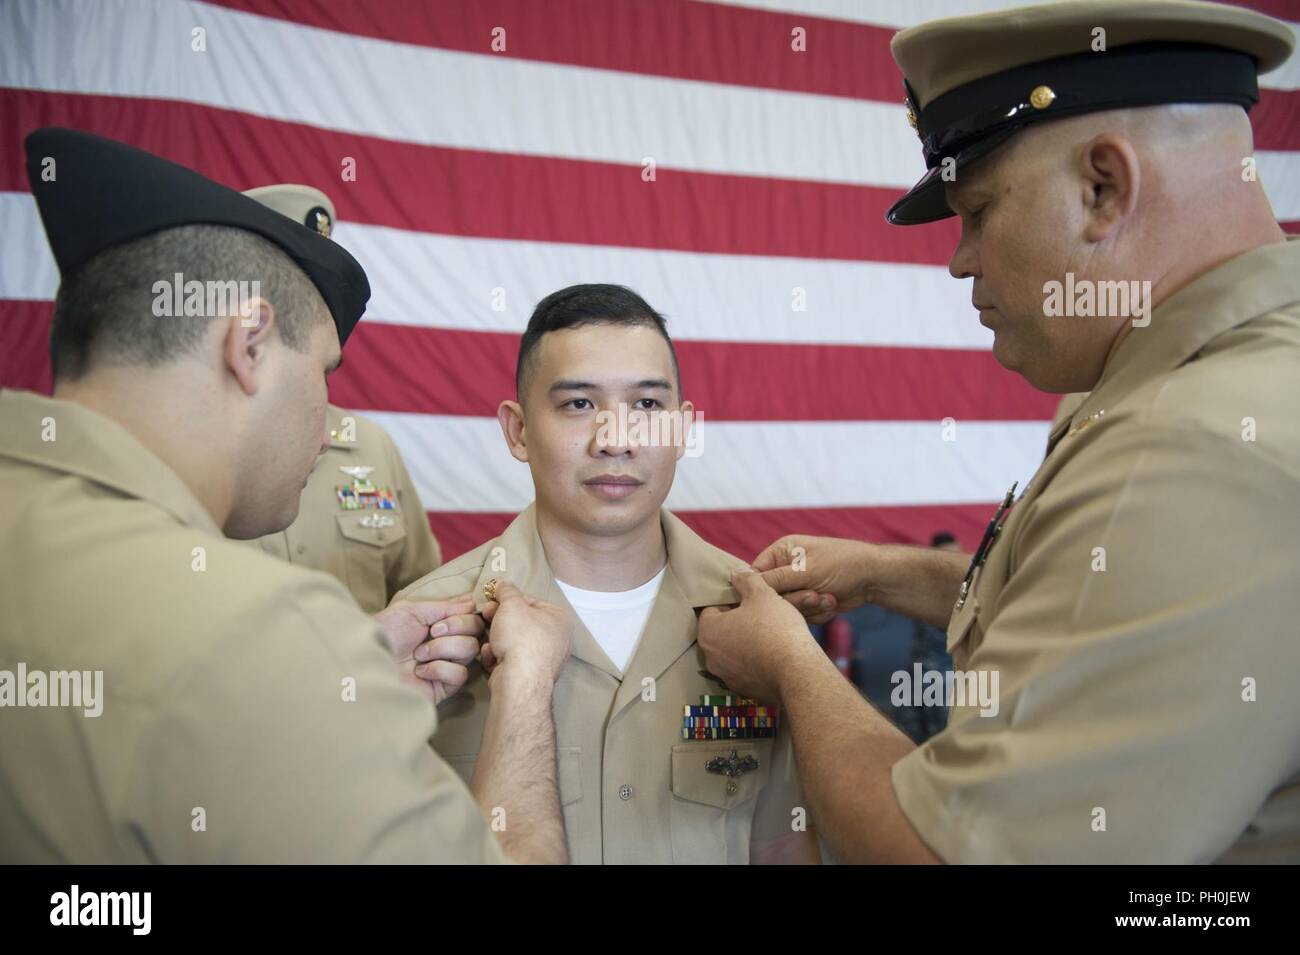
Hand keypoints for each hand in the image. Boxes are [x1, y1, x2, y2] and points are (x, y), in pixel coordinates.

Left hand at [375, 594, 484, 703]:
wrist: (365, 662)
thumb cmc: (384, 634)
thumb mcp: (412, 611)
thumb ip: (444, 606)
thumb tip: (472, 601)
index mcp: (442, 626)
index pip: (473, 618)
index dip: (463, 617)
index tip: (439, 621)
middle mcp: (447, 645)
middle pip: (476, 633)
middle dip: (455, 629)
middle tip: (431, 633)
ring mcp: (447, 667)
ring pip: (470, 651)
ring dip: (442, 648)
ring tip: (419, 654)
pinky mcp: (443, 688)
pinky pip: (459, 675)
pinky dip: (439, 669)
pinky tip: (419, 671)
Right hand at [479, 580, 571, 686]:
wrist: (519, 681)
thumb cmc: (520, 637)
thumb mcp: (511, 604)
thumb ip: (507, 590)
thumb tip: (503, 583)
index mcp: (560, 619)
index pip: (531, 602)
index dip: (509, 600)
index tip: (492, 600)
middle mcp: (557, 640)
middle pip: (521, 622)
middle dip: (500, 620)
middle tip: (485, 615)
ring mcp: (544, 660)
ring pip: (513, 642)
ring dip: (497, 639)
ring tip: (490, 641)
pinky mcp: (530, 676)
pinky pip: (512, 660)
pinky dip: (500, 657)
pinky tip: (493, 658)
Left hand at [697, 568, 819, 702]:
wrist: (797, 671)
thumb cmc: (775, 628)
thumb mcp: (762, 594)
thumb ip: (746, 580)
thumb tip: (736, 572)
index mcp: (708, 632)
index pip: (712, 609)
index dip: (731, 601)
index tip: (749, 600)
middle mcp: (711, 658)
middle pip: (723, 631)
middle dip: (740, 622)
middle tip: (762, 614)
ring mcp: (727, 677)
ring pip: (736, 651)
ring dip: (749, 641)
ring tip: (772, 632)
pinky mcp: (745, 690)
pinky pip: (749, 669)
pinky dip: (759, 660)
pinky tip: (777, 653)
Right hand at [752, 535, 878, 624]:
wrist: (874, 578)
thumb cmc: (841, 564)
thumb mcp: (805, 570)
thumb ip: (773, 578)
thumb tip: (738, 577)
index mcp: (781, 552)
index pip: (755, 574)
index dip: (759, 590)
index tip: (767, 602)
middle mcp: (786, 569)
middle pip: (771, 596)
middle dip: (794, 600)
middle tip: (813, 595)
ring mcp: (798, 587)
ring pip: (786, 610)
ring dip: (809, 607)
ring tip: (827, 597)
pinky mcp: (809, 603)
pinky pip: (801, 616)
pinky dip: (817, 613)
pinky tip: (832, 602)